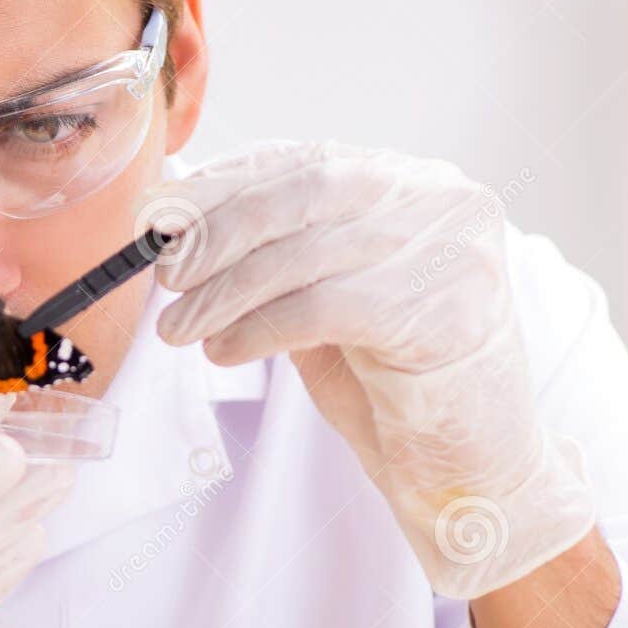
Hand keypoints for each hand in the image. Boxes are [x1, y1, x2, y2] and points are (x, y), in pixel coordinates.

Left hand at [144, 140, 595, 597]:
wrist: (469, 467)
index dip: (222, 184)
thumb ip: (274, 255)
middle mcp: (443, 200)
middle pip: (303, 193)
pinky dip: (260, 328)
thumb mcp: (325, 300)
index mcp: (416, 182)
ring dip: (224, 294)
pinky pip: (325, 308)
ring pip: (305, 254)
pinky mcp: (448, 312)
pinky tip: (227, 349)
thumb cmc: (393, 382)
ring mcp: (454, 252)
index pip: (304, 161)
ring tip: (181, 330)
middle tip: (163, 274)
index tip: (159, 214)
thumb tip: (176, 225)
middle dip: (217, 233)